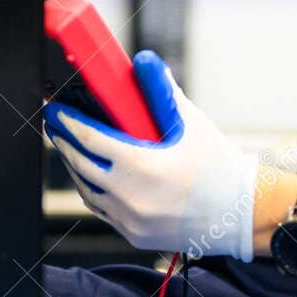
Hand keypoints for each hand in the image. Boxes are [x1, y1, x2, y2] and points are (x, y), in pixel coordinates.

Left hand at [43, 51, 257, 259]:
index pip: (89, 139)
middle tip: (55, 124)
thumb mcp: (191, 123)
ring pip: (86, 190)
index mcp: (141, 167)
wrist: (241, 213)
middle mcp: (130, 197)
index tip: (54, 109)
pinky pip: (101, 210)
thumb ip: (162, 91)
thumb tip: (144, 61)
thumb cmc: (218, 166)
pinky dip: (91, 190)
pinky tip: (89, 175)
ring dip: (74, 167)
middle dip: (64, 141)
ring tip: (70, 147)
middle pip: (80, 164)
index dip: (67, 122)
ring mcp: (130, 220)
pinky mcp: (134, 235)